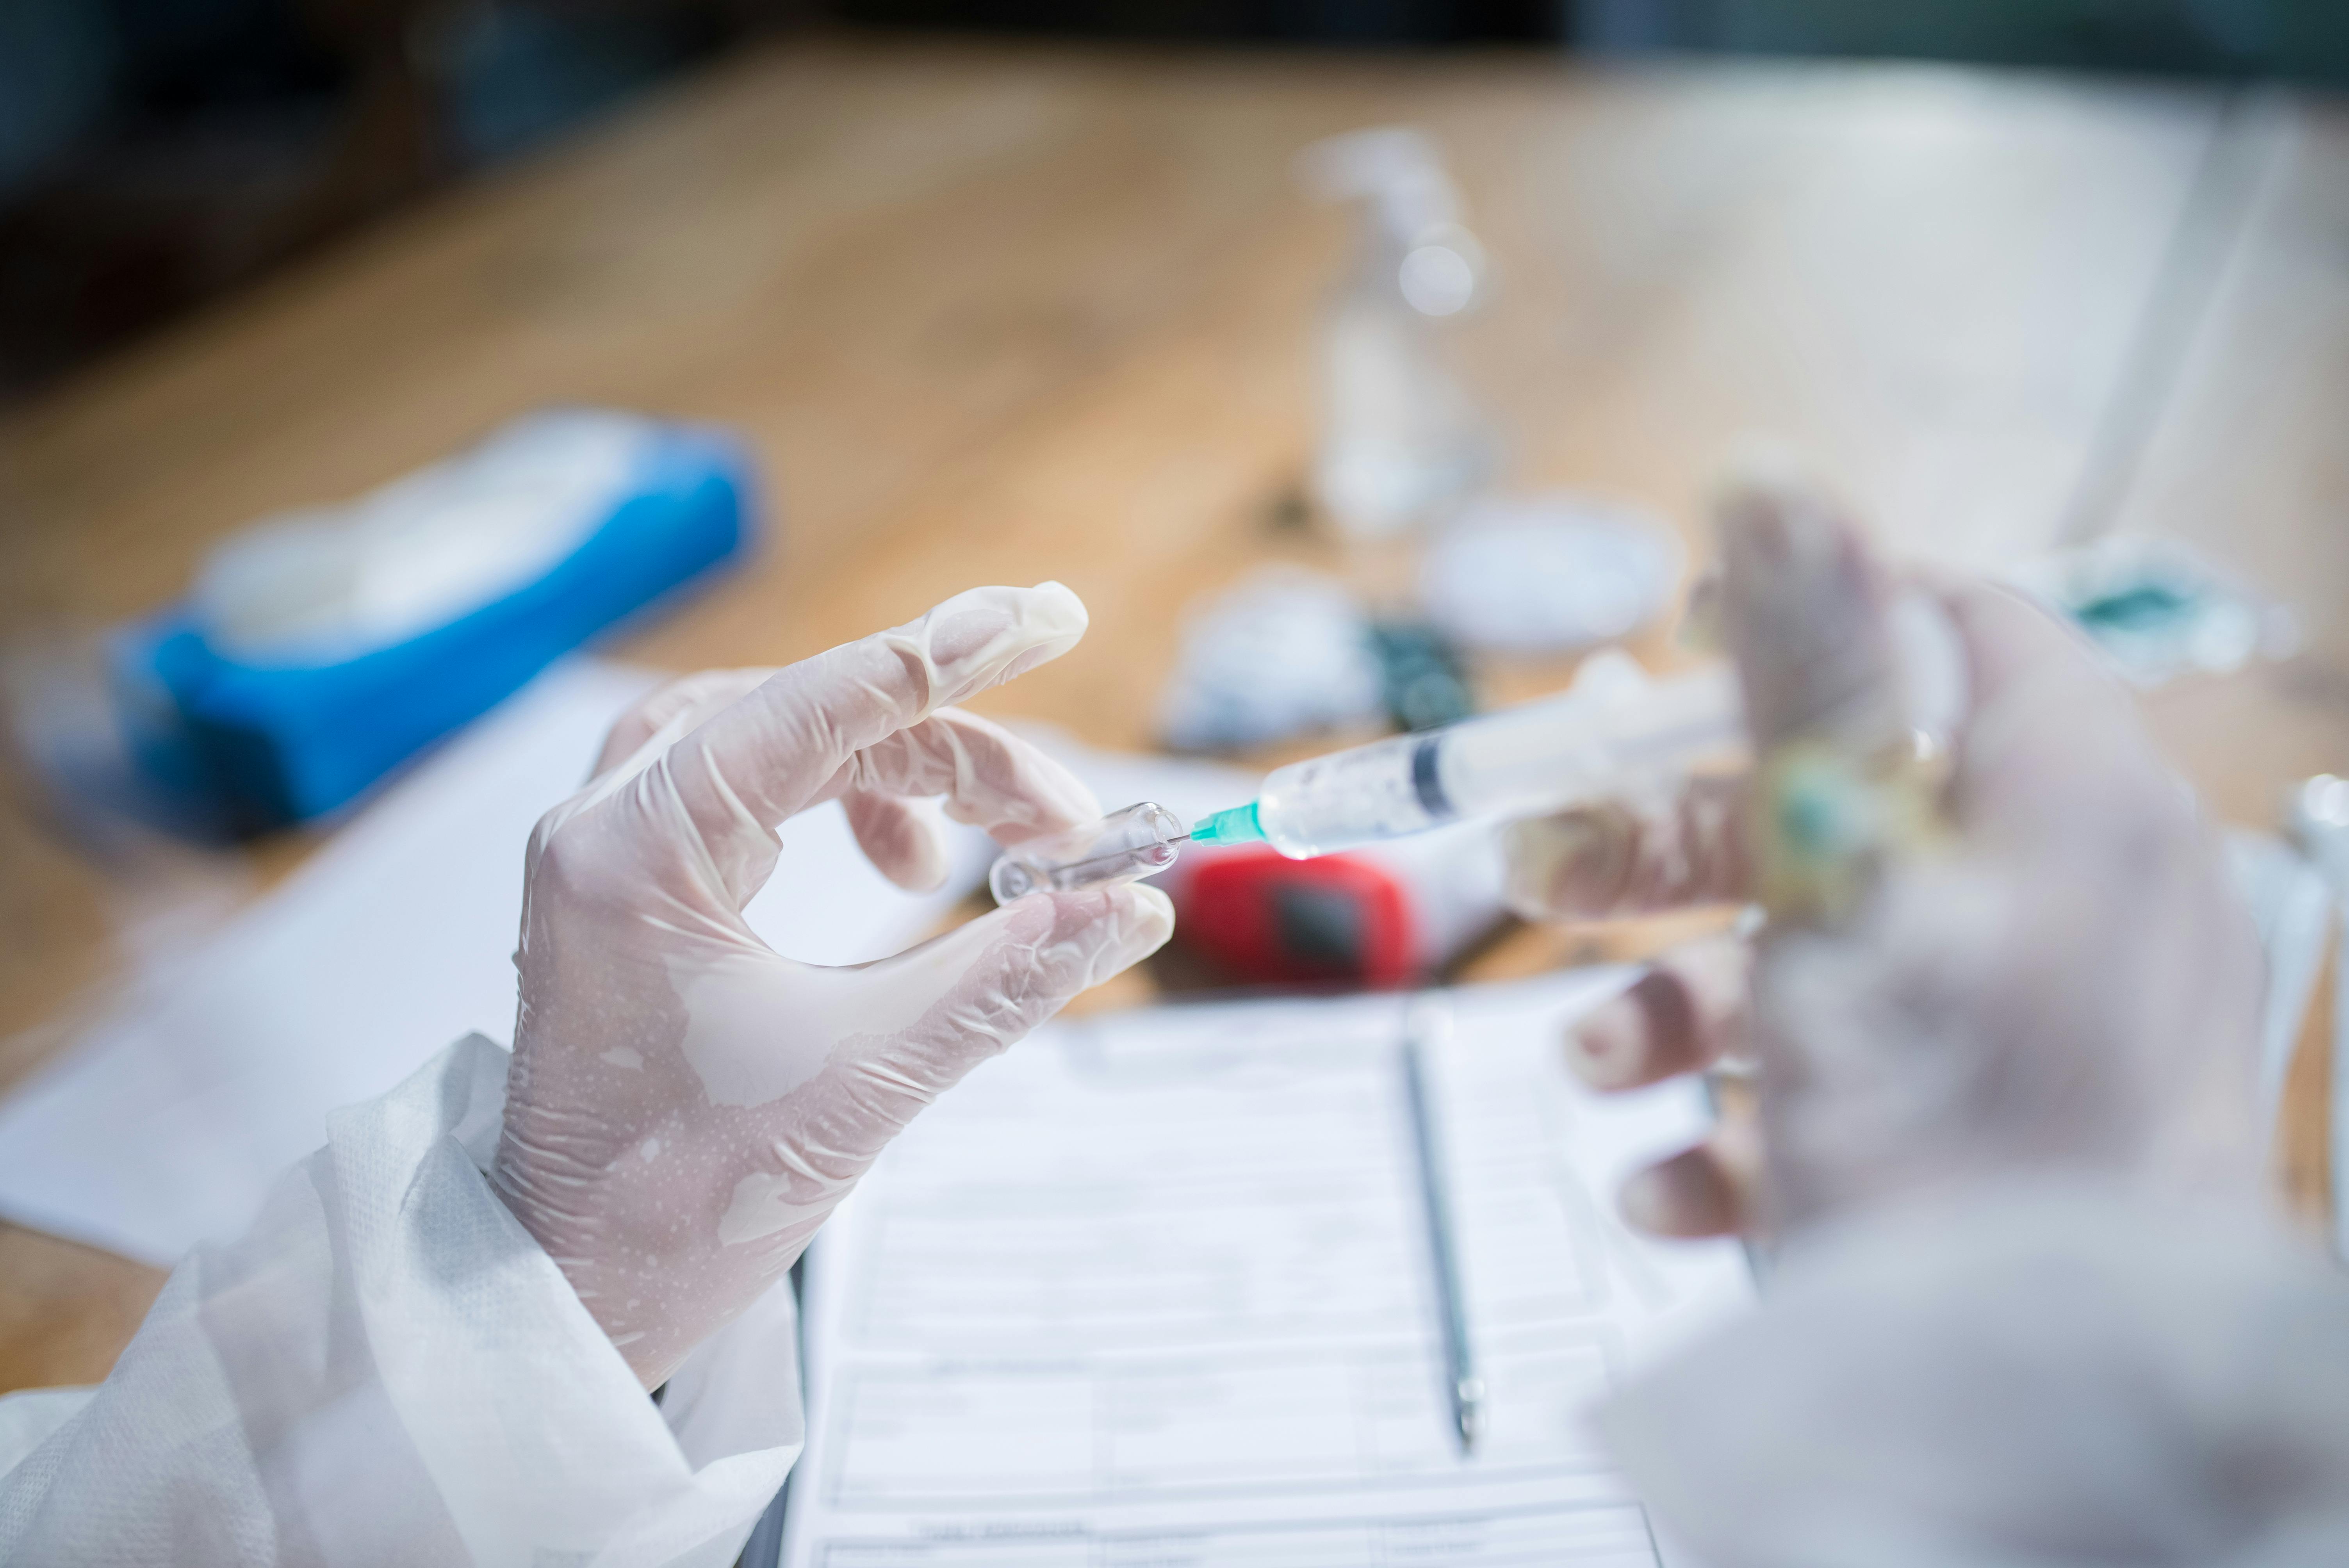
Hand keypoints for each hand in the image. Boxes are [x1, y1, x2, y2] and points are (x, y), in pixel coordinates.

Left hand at [494, 584, 1174, 1385]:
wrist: (575, 1288)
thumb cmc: (687, 1199)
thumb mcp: (870, 1078)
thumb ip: (1007, 977)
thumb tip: (1133, 904)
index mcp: (633, 853)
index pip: (820, 705)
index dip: (950, 656)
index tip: (1050, 614)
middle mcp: (604, 826)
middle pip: (808, 718)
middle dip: (949, 752)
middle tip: (1062, 822)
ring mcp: (609, 851)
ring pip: (777, 741)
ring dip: (894, 773)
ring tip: (979, 850)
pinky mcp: (633, 885)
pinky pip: (748, 788)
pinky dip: (839, 802)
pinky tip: (899, 866)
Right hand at [1504, 472, 2263, 1238]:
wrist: (2027, 1423)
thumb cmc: (1957, 1139)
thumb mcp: (1848, 881)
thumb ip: (1807, 684)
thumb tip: (1776, 478)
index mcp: (2075, 812)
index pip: (1959, 635)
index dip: (1813, 622)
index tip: (1678, 653)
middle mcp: (2070, 908)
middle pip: (1848, 811)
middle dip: (1674, 848)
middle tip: (1545, 870)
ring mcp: (2030, 1037)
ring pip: (1823, 964)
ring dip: (1679, 1008)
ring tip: (1597, 1069)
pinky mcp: (1986, 1146)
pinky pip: (1848, 1091)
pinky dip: (1744, 1121)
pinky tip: (1675, 1180)